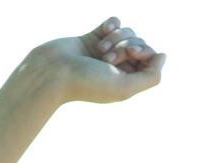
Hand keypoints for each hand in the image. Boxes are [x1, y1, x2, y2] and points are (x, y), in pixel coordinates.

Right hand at [31, 15, 165, 105]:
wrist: (53, 73)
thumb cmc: (87, 83)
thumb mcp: (124, 87)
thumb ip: (150, 77)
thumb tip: (163, 57)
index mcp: (127, 82)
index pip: (150, 59)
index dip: (145, 51)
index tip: (131, 54)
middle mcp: (119, 67)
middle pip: (139, 43)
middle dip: (126, 44)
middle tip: (108, 58)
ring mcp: (106, 52)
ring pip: (126, 31)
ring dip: (116, 37)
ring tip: (100, 50)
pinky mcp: (94, 37)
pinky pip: (113, 22)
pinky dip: (111, 24)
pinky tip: (102, 31)